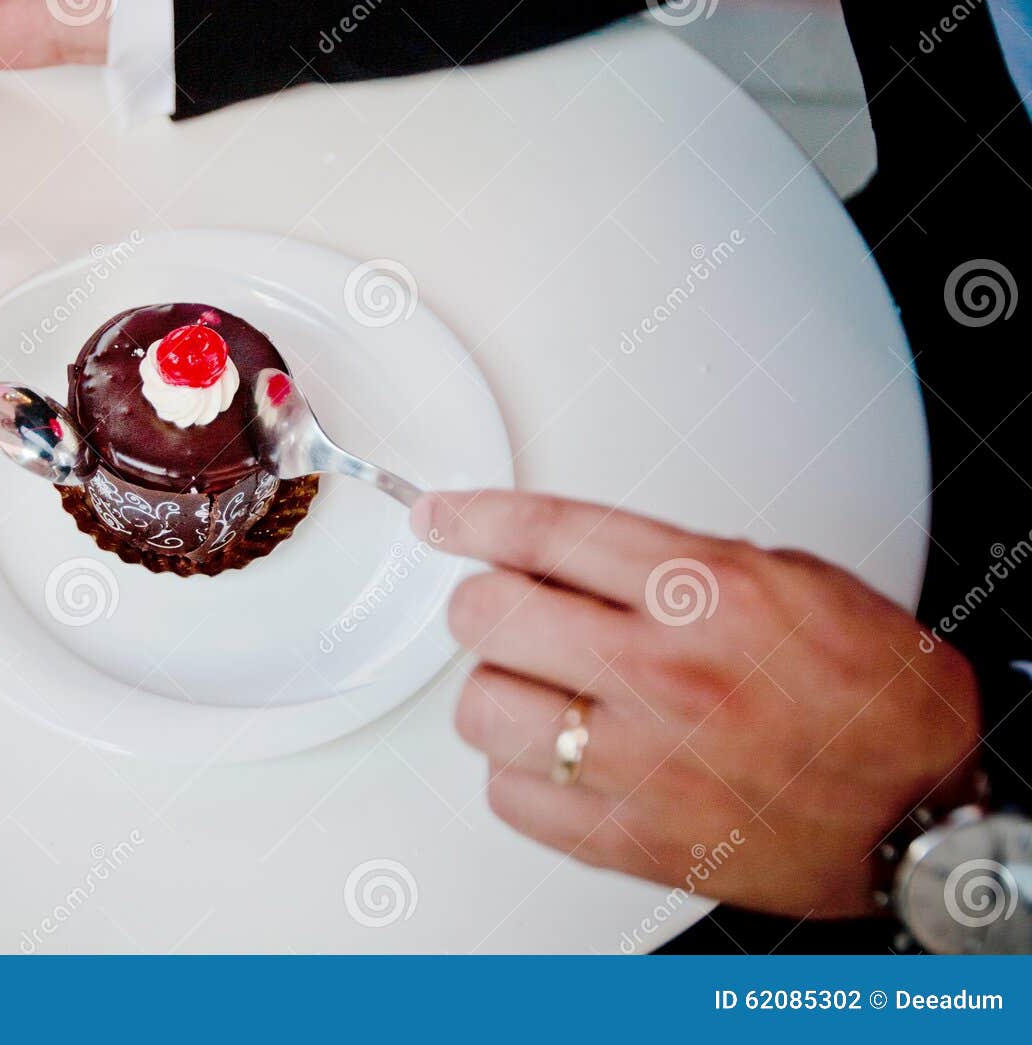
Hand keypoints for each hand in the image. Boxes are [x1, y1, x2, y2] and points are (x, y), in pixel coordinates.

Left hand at [414, 490, 980, 918]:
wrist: (918, 811)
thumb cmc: (867, 696)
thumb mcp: (784, 579)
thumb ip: (666, 561)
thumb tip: (560, 554)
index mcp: (705, 592)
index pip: (546, 532)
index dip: (472, 518)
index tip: (437, 518)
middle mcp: (664, 673)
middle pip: (488, 615)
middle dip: (487, 605)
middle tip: (510, 615)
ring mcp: (641, 762)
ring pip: (482, 708)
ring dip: (499, 692)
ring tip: (544, 693)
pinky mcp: (628, 838)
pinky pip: (509, 796)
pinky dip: (520, 773)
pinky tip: (561, 758)